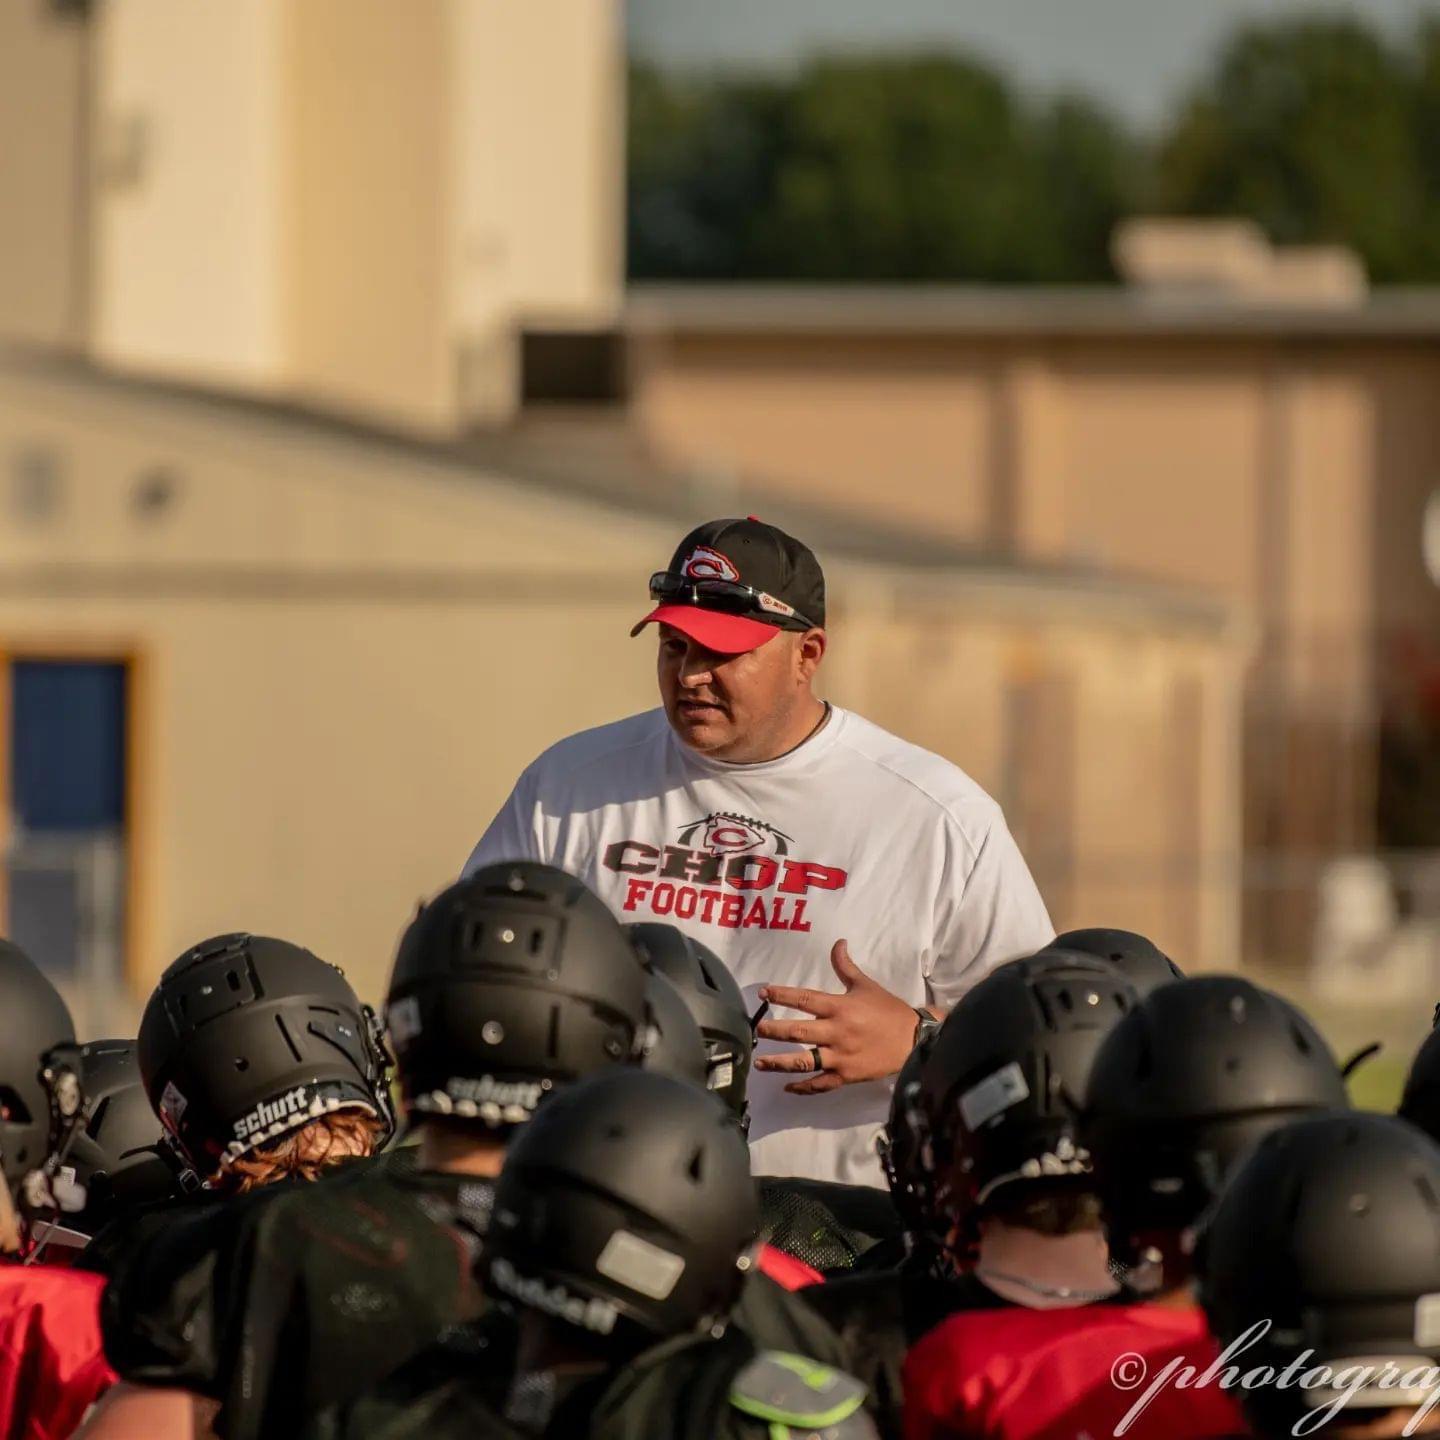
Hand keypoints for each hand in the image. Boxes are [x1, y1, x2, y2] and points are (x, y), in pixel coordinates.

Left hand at [753, 939, 923, 1094]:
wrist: (914, 1040)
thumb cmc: (887, 1010)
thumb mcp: (866, 985)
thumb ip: (845, 966)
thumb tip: (837, 942)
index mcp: (840, 1007)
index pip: (804, 999)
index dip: (782, 994)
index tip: (763, 993)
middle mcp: (836, 1032)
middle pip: (798, 1032)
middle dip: (775, 1031)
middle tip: (757, 1031)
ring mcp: (840, 1056)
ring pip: (805, 1061)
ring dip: (780, 1063)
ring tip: (760, 1063)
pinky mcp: (846, 1075)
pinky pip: (820, 1084)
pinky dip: (803, 1087)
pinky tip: (787, 1086)